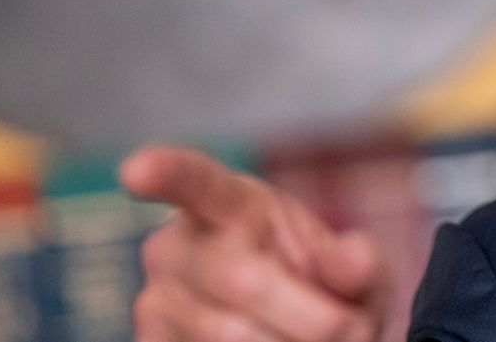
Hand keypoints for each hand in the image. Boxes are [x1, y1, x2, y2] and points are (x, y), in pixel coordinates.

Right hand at [121, 145, 391, 341]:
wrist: (303, 336)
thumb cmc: (325, 292)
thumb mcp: (357, 273)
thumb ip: (359, 263)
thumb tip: (355, 260)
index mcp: (228, 202)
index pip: (195, 180)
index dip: (166, 172)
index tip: (136, 170)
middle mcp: (177, 246)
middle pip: (243, 280)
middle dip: (314, 317)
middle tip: (355, 329)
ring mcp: (156, 300)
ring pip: (229, 336)